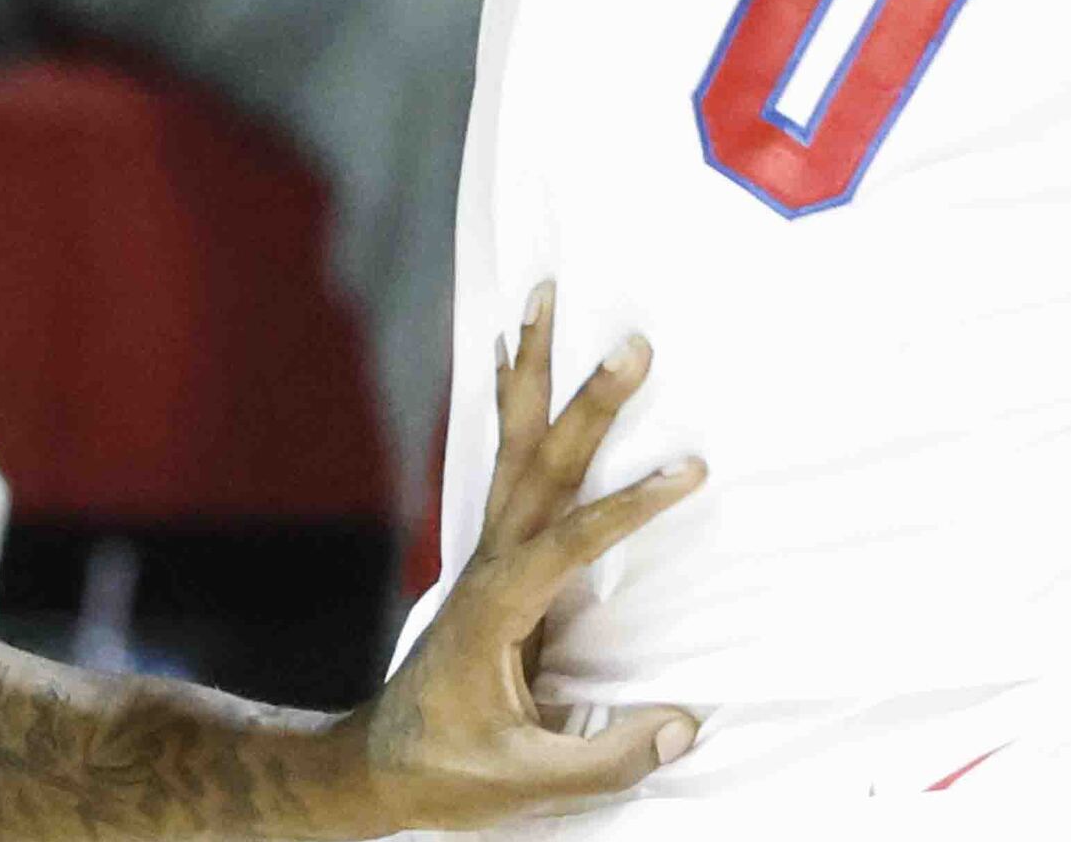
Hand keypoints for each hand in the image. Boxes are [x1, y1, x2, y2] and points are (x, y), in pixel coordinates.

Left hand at [357, 288, 705, 827]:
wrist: (380, 764)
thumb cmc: (452, 769)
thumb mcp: (527, 778)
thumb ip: (607, 758)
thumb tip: (686, 724)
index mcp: (500, 606)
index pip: (576, 540)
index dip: (632, 504)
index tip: (690, 467)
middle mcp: (491, 562)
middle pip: (541, 465)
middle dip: (589, 403)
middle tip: (633, 341)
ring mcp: (488, 550)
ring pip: (514, 444)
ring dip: (531, 368)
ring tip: (544, 292)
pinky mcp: (493, 552)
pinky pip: (504, 458)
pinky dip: (509, 398)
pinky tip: (509, 350)